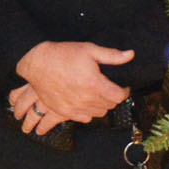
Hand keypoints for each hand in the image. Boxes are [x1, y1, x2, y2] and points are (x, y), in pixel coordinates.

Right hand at [12, 41, 135, 133]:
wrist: (38, 64)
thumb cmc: (63, 55)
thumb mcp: (89, 50)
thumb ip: (112, 55)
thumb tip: (130, 55)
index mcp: (95, 84)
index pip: (118, 96)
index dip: (124, 92)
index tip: (124, 88)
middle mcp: (86, 99)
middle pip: (109, 105)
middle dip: (113, 98)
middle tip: (111, 90)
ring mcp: (74, 107)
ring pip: (98, 113)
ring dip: (102, 106)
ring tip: (100, 96)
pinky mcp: (64, 111)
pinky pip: (84, 118)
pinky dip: (89, 113)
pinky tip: (87, 105)